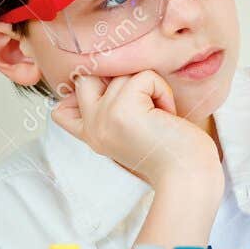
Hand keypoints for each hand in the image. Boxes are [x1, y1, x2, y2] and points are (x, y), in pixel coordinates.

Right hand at [51, 71, 220, 191]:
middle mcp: (93, 127)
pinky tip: (167, 113)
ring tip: (160, 114)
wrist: (188, 175)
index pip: (61, 110)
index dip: (83, 95)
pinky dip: (161, 89)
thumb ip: (110, 111)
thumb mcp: (129, 132)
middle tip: (143, 105)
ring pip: (122, 74)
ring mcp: (105, 118)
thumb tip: (103, 75)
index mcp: (92, 136)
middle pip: (86, 77)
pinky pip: (143, 76)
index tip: (116, 107)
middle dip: (119, 82)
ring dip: (150, 88)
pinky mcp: (124, 110)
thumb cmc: (170, 152)